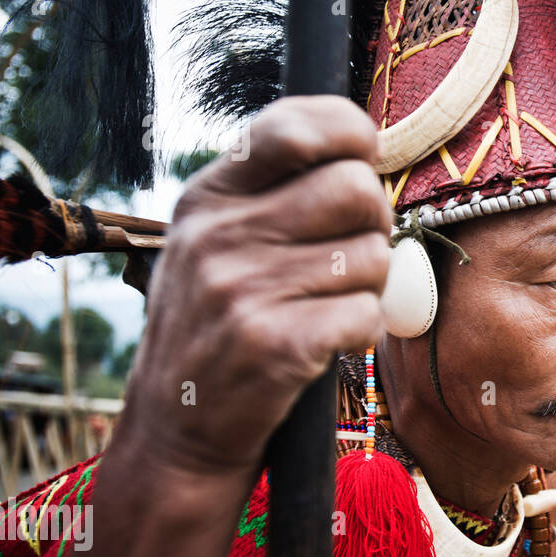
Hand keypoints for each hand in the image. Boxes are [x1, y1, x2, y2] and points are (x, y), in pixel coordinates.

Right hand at [114, 96, 390, 478]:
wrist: (179, 429)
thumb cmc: (221, 322)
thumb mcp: (220, 242)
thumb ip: (277, 191)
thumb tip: (365, 145)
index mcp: (208, 197)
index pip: (292, 127)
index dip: (349, 133)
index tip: (364, 155)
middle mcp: (218, 236)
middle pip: (356, 188)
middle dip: (375, 220)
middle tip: (353, 252)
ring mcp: (241, 289)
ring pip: (374, 255)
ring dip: (370, 285)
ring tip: (326, 306)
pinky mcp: (273, 344)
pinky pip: (368, 314)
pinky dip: (363, 331)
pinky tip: (326, 342)